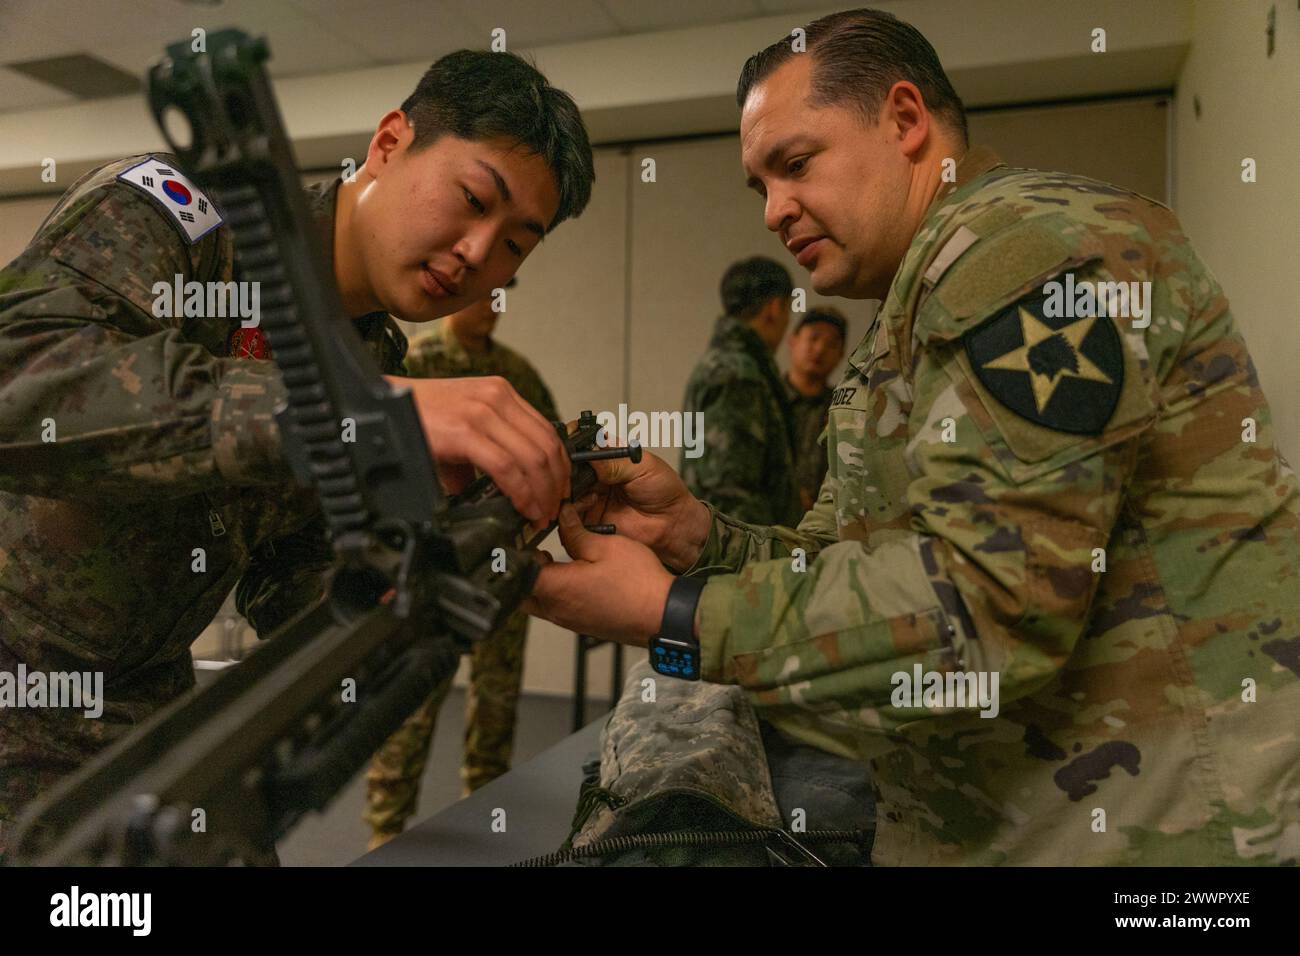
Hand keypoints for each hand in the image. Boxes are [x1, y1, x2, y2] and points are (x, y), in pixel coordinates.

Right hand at [387, 375, 569, 529]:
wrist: (381, 407)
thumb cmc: (420, 417)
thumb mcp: (463, 427)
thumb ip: (489, 451)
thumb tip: (506, 490)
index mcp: (500, 394)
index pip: (548, 431)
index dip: (561, 467)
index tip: (560, 491)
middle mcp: (496, 398)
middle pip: (547, 446)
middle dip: (556, 485)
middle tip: (552, 510)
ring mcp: (482, 412)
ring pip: (533, 458)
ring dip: (542, 493)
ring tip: (539, 514)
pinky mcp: (464, 431)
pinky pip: (506, 467)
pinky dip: (521, 492)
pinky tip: (522, 507)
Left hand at [524, 505, 673, 644]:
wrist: (664, 616)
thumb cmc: (638, 583)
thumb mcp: (606, 546)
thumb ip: (576, 532)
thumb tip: (562, 516)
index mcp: (556, 589)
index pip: (517, 572)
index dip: (515, 552)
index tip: (520, 536)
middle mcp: (557, 610)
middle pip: (522, 592)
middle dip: (524, 570)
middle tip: (535, 548)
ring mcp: (569, 621)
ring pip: (540, 601)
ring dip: (541, 581)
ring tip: (554, 558)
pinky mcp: (582, 625)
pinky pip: (558, 608)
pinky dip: (557, 592)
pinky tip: (574, 575)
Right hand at [573, 450, 710, 571]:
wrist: (674, 525)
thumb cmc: (666, 492)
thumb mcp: (641, 466)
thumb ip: (613, 461)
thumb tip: (589, 454)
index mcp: (607, 458)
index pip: (581, 449)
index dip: (571, 448)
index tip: (566, 449)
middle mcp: (595, 478)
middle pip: (567, 471)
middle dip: (566, 472)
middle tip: (570, 473)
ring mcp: (590, 499)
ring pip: (565, 493)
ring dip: (568, 492)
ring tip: (584, 491)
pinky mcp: (590, 522)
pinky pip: (570, 518)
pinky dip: (572, 512)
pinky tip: (587, 505)